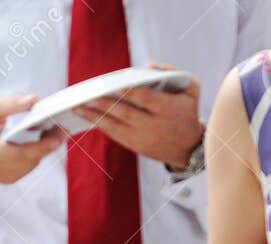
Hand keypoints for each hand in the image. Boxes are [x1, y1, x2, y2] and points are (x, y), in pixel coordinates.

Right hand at [0, 95, 64, 182]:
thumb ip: (12, 105)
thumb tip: (34, 101)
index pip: (20, 152)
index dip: (41, 146)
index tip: (57, 137)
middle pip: (29, 160)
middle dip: (47, 146)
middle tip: (60, 130)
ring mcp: (0, 176)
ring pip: (30, 166)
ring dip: (42, 151)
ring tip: (52, 134)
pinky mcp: (6, 180)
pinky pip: (26, 169)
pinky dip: (35, 156)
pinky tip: (40, 144)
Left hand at [75, 71, 201, 170]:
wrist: (189, 148)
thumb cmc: (188, 112)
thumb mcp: (191, 88)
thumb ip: (172, 72)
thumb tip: (147, 66)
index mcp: (167, 109)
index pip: (144, 98)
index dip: (127, 91)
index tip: (112, 84)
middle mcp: (153, 125)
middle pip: (126, 113)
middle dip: (105, 105)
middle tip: (88, 96)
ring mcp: (143, 138)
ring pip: (116, 127)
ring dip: (96, 117)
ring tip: (79, 108)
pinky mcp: (136, 147)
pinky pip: (116, 135)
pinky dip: (101, 126)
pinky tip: (89, 117)